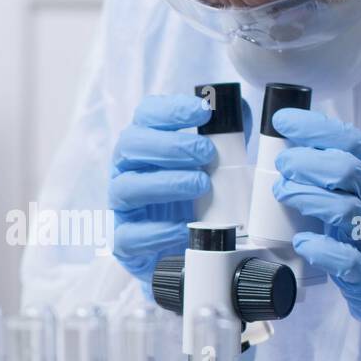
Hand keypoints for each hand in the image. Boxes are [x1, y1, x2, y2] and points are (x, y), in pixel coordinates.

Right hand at [109, 95, 216, 285]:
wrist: (186, 250)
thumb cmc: (196, 198)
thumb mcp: (213, 165)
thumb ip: (224, 137)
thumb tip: (237, 111)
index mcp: (144, 144)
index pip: (146, 115)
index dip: (171, 110)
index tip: (203, 112)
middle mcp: (126, 169)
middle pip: (130, 145)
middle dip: (171, 146)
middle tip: (207, 153)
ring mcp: (122, 205)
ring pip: (127, 187)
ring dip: (166, 183)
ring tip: (201, 185)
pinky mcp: (124, 241)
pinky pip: (131, 235)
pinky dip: (159, 230)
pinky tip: (185, 227)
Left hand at [272, 109, 360, 341]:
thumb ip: (344, 169)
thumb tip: (296, 146)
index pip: (352, 141)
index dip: (315, 129)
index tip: (285, 122)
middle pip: (345, 170)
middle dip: (305, 163)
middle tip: (284, 166)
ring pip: (343, 210)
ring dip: (305, 198)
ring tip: (285, 194)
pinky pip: (346, 259)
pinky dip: (320, 249)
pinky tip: (303, 241)